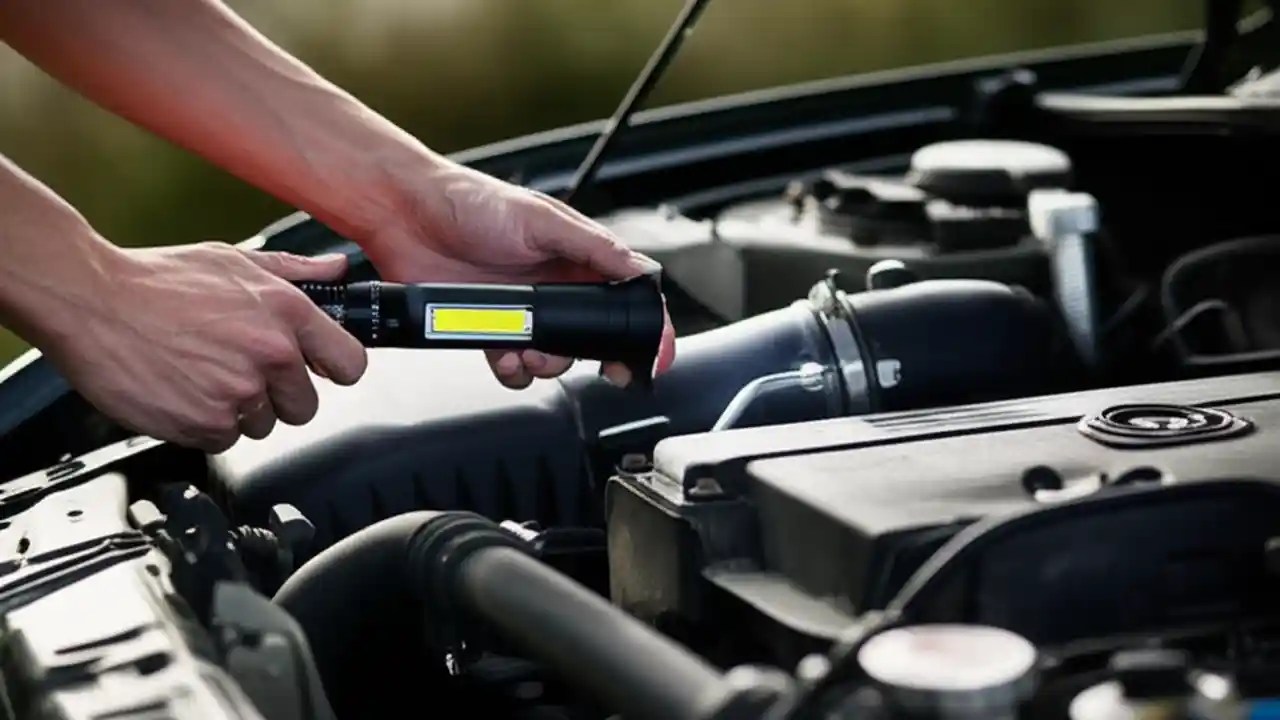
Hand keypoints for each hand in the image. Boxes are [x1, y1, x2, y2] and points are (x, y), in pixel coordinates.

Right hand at [39, 242, 366, 451]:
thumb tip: (336, 271)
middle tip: (240, 370)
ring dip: (239, 409)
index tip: (318, 370)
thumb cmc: (158, 280)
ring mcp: (239, 393)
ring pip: (264, 424)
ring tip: (203, 373)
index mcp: (287, 313)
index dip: (333, 370)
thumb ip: (295, 271)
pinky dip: (205, 423)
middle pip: (306, 406)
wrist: (91, 301)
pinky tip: (184, 391)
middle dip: (279, 395)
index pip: (351, 364)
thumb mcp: (235, 260)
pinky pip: (224, 439)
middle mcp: (271, 354)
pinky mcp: (204, 424)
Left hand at [360, 158, 675, 388]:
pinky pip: (513, 364)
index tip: (654, 356)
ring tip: (528, 354)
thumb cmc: (469, 200)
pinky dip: (512, 370)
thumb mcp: (541, 220)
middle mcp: (555, 284)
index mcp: (577, 255)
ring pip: (555, 356)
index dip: (645, 328)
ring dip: (546, 365)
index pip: (626, 296)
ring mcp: (523, 309)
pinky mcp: (490, 328)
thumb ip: (594, 248)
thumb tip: (641, 271)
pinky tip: (503, 356)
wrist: (405, 214)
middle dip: (592, 357)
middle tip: (594, 367)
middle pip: (593, 336)